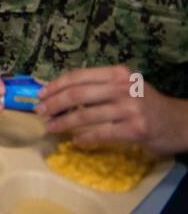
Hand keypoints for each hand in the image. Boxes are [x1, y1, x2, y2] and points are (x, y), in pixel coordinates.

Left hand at [36, 66, 187, 157]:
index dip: (56, 85)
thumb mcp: (126, 86)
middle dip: (54, 103)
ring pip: (86, 114)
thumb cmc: (147, 104)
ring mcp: (130, 108)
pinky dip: (84, 137)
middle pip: (77, 93)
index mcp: (118, 73)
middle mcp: (123, 87)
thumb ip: (99, 86)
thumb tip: (60, 92)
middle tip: (39, 111)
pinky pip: (101, 133)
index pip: (78, 76)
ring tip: (50, 126)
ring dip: (63, 122)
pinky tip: (75, 140)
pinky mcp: (135, 129)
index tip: (41, 94)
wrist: (180, 122)